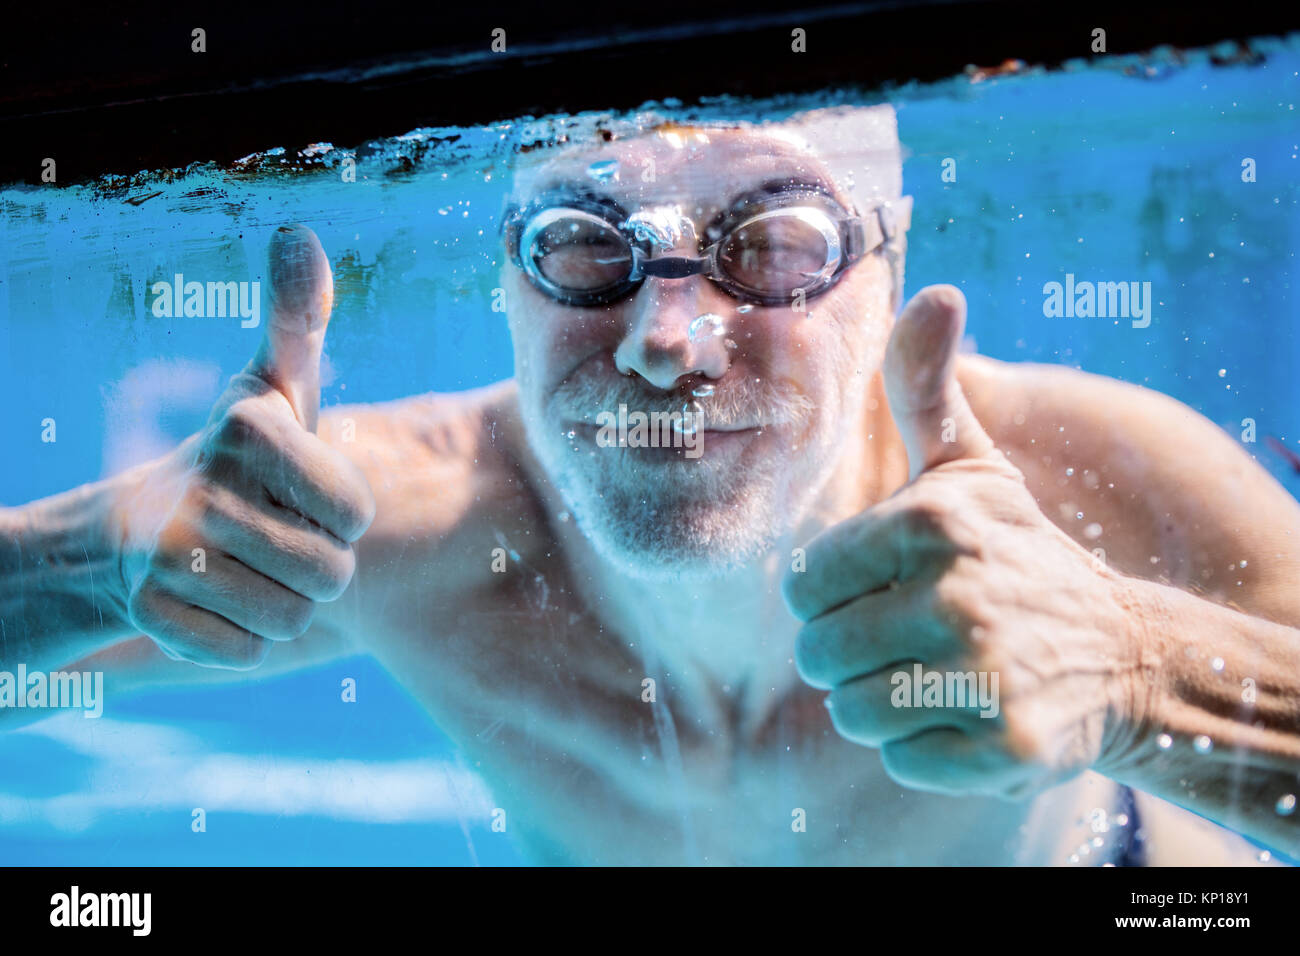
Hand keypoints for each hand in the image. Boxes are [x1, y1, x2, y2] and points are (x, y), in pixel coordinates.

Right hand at [116, 226, 375, 668]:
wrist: (124, 532)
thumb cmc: (233, 460)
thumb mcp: (271, 390)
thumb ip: (298, 323)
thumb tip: (299, 232)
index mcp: (248, 430)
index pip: (356, 513)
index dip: (344, 514)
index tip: (308, 494)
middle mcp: (200, 488)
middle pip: (331, 575)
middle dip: (316, 565)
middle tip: (275, 537)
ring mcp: (165, 556)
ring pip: (291, 619)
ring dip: (281, 603)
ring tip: (245, 566)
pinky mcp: (147, 615)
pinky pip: (245, 652)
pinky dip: (238, 636)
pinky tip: (211, 600)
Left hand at [782, 285, 1138, 799]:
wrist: (1123, 653)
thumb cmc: (1019, 552)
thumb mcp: (972, 467)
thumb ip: (927, 391)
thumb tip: (934, 292)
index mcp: (931, 522)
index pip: (802, 587)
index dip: (830, 596)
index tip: (876, 590)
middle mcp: (958, 596)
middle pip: (819, 654)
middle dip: (851, 652)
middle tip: (908, 637)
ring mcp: (985, 676)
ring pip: (853, 711)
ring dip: (884, 700)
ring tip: (936, 674)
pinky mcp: (1005, 747)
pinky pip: (901, 758)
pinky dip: (925, 747)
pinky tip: (968, 714)